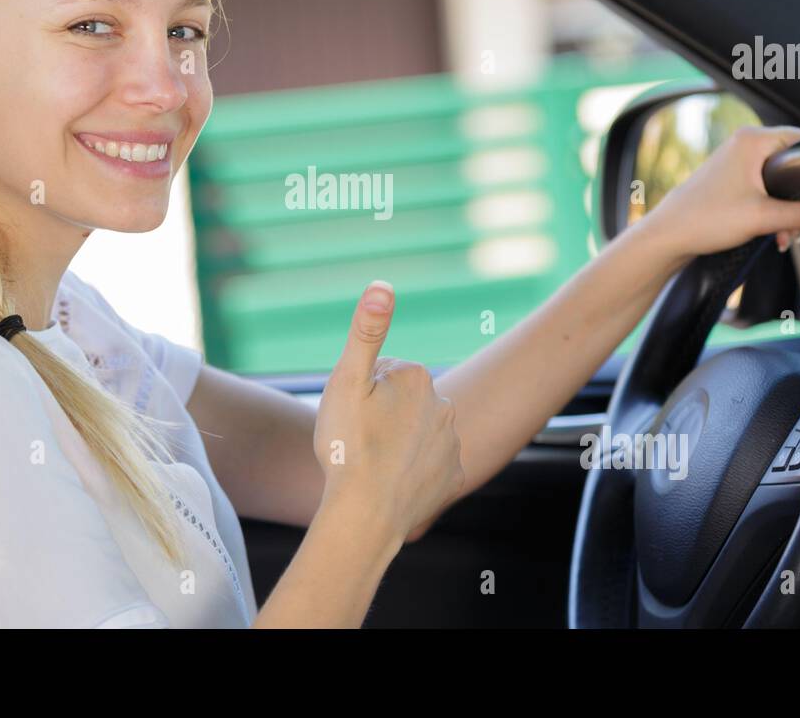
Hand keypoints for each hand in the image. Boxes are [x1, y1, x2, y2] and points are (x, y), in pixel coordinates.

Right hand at [313, 281, 464, 543]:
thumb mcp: (347, 381)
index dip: (359, 392)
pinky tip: (393, 480)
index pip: (381, 372)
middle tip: (358, 439)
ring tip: (373, 462)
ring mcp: (451, 442)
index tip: (350, 414)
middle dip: (381, 414)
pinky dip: (412, 470)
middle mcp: (443, 403)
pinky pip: (429, 464)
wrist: (366, 514)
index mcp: (416, 377)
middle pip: (401, 401)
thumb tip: (383, 285)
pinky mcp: (453, 476)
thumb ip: (366, 331)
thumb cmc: (349, 446)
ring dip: (397, 441)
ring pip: (417, 432)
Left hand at [642, 125, 799, 260]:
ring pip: (782, 181)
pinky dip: (774, 211)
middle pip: (796, 164)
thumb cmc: (706, 220)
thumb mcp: (764, 218)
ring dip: (790, 210)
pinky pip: (766, 190)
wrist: (667, 236)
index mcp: (752, 140)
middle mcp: (744, 144)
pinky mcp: (731, 180)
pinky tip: (775, 234)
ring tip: (785, 235)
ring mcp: (736, 161)